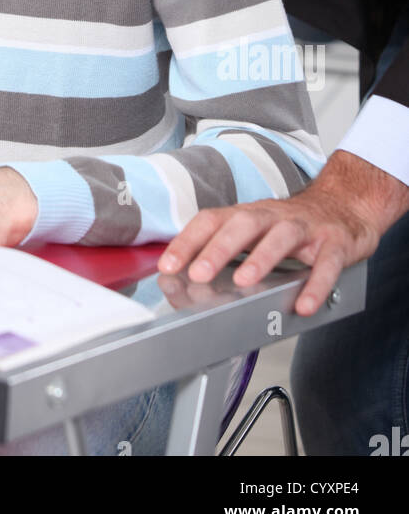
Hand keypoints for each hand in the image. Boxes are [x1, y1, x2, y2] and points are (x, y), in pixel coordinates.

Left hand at [157, 151, 408, 314]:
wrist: (345, 208)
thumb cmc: (291, 227)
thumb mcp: (256, 233)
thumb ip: (226, 255)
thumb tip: (185, 284)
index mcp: (248, 215)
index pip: (211, 220)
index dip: (187, 241)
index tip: (167, 266)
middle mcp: (273, 216)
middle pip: (243, 223)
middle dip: (218, 248)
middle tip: (198, 274)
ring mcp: (305, 228)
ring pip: (282, 236)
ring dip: (262, 258)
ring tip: (245, 282)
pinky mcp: (335, 243)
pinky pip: (326, 264)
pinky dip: (315, 285)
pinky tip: (303, 305)